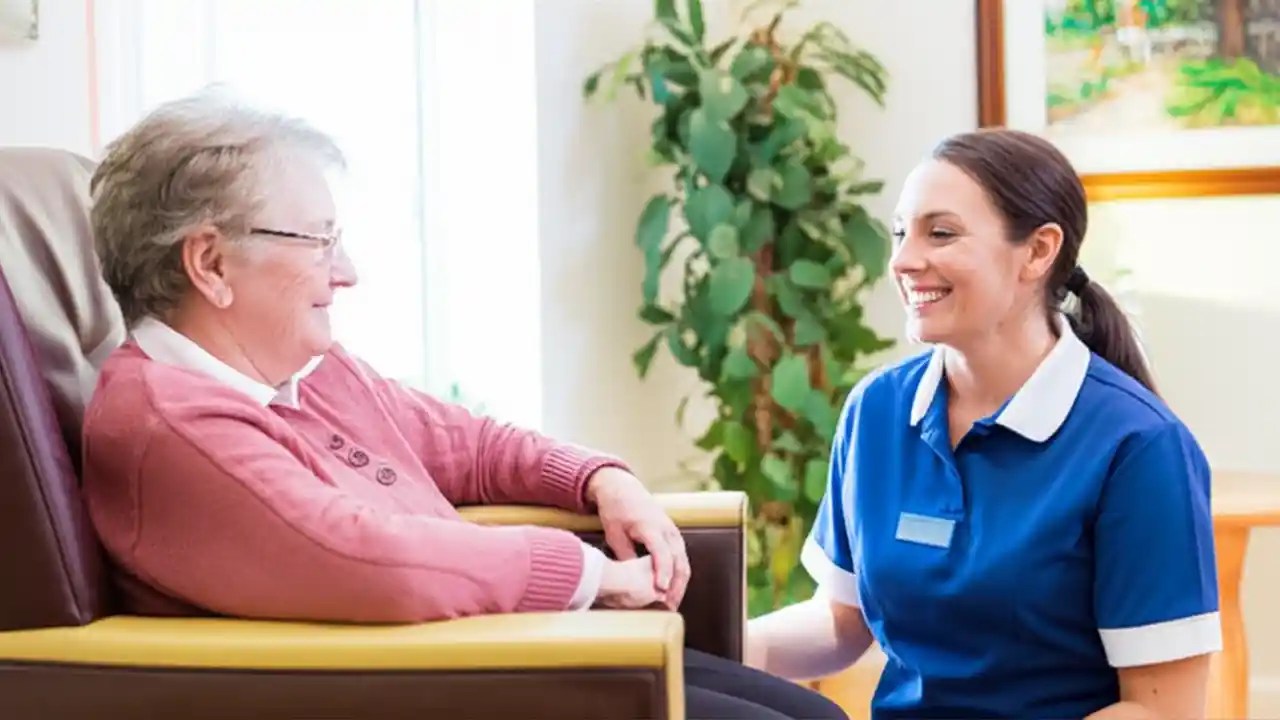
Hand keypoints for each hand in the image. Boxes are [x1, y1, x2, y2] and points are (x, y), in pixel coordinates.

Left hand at [586, 468, 690, 609]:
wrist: (623, 489)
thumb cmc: (616, 511)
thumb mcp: (614, 534)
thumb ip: (626, 556)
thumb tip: (634, 581)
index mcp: (650, 526)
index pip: (661, 552)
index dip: (662, 572)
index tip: (662, 590)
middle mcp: (667, 529)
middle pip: (678, 560)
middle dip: (676, 585)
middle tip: (668, 607)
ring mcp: (673, 532)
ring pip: (684, 561)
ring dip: (680, 583)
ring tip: (672, 604)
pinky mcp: (674, 536)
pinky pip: (681, 558)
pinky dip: (679, 575)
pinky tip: (672, 590)